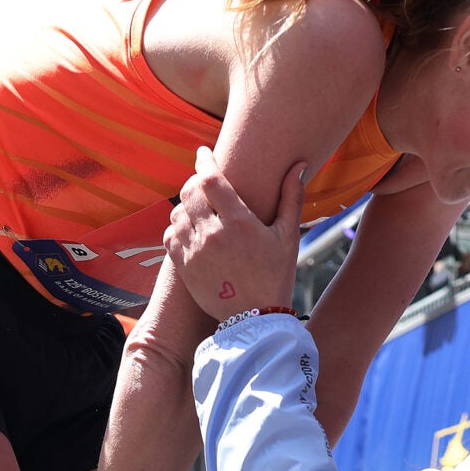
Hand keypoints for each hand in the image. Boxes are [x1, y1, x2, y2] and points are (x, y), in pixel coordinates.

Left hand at [166, 147, 308, 321]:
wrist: (254, 318)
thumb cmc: (275, 276)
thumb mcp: (288, 236)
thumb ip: (292, 198)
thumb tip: (300, 165)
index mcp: (239, 222)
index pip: (211, 179)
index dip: (204, 160)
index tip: (204, 152)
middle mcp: (212, 234)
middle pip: (189, 191)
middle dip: (195, 181)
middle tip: (205, 181)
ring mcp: (194, 252)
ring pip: (177, 212)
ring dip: (185, 204)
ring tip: (199, 206)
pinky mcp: (183, 267)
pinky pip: (169, 236)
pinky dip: (176, 227)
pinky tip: (189, 229)